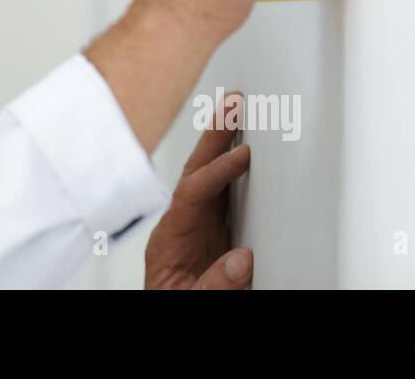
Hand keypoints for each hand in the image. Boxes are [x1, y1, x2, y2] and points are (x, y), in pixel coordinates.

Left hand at [144, 94, 251, 288]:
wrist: (171, 311)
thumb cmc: (175, 304)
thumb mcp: (191, 300)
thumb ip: (215, 283)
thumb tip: (243, 259)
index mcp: (169, 238)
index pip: (190, 194)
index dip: (217, 172)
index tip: (242, 155)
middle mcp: (180, 223)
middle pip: (195, 170)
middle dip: (214, 135)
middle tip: (232, 103)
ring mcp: (196, 223)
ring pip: (208, 173)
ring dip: (223, 141)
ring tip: (237, 108)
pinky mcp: (213, 229)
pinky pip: (223, 189)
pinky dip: (233, 164)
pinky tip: (245, 143)